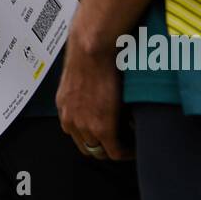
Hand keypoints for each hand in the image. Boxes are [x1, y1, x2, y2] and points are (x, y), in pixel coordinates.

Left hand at [56, 6, 132, 159]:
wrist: (92, 47)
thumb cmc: (90, 51)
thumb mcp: (81, 75)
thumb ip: (87, 90)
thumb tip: (100, 91)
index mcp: (64, 105)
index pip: (76, 133)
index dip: (93, 136)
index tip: (108, 135)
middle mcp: (70, 118)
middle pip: (86, 146)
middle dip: (103, 147)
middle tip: (121, 141)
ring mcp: (84, 126)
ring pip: (100, 151)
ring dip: (115, 149)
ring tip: (130, 144)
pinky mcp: (102, 128)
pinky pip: (116, 152)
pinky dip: (126, 152)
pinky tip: (135, 146)